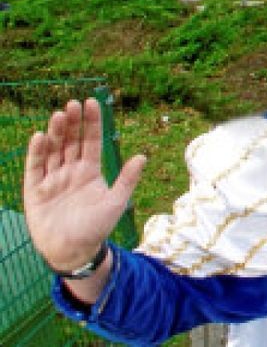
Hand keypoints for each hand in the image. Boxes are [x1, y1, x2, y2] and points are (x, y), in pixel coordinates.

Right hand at [24, 99, 145, 273]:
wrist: (74, 251)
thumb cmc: (97, 227)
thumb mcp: (116, 202)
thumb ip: (127, 179)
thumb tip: (143, 156)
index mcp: (90, 171)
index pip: (91, 141)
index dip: (92, 122)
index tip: (92, 102)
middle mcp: (70, 171)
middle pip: (70, 141)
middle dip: (72, 123)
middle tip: (73, 104)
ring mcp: (52, 178)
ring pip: (53, 150)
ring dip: (55, 132)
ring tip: (58, 115)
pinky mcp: (35, 189)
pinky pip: (35, 167)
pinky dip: (37, 152)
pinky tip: (39, 137)